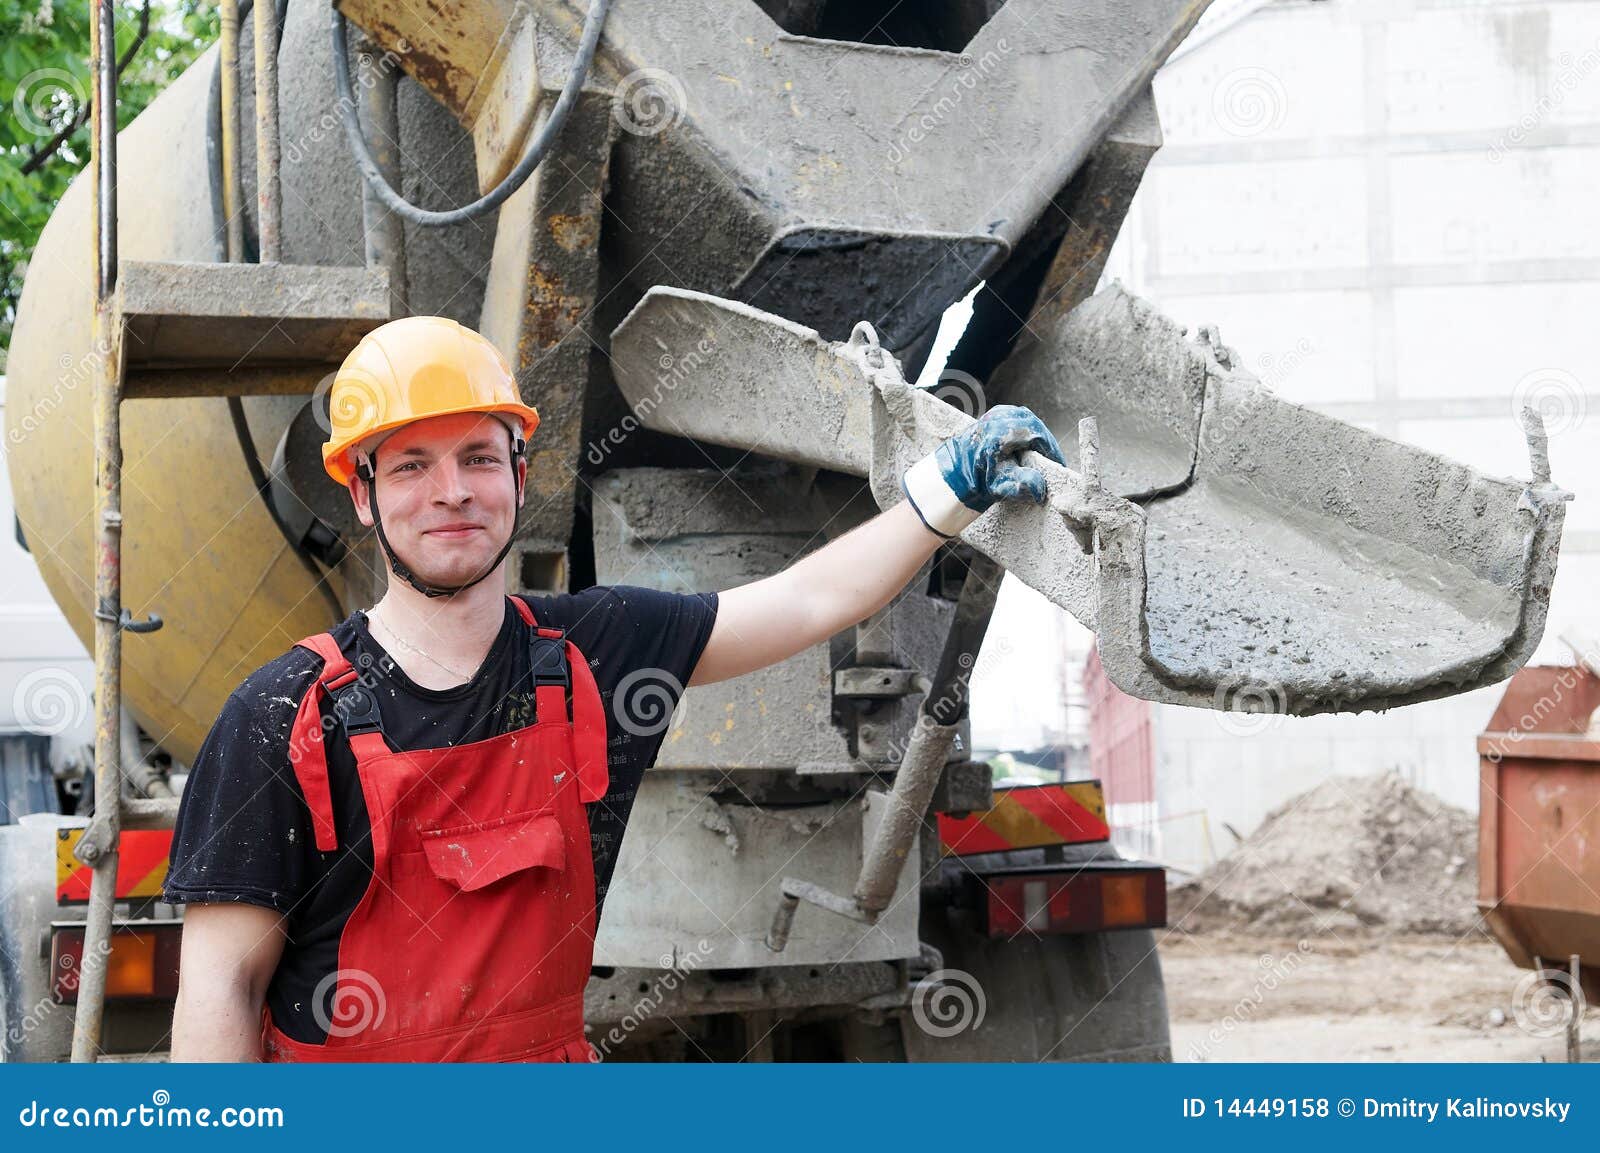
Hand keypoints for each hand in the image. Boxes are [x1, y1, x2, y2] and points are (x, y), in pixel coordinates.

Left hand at [901, 404, 1066, 537]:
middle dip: (1047, 445)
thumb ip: (1022, 484)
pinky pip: (1019, 421)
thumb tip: (1041, 488)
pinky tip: (1030, 448)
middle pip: (1036, 428)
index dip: (1053, 452)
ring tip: (1044, 457)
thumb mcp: (1000, 484)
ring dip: (1038, 439)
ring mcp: (998, 413)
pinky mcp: (996, 414)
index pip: (1040, 437)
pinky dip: (1027, 433)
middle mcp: (1001, 416)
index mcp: (1004, 429)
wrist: (952, 473)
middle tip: (1055, 462)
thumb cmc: (976, 479)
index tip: (1060, 466)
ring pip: (1028, 423)